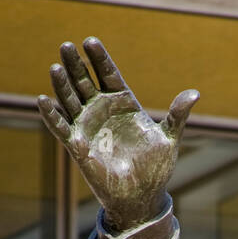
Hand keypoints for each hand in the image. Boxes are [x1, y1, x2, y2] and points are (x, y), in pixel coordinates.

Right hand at [37, 37, 198, 232]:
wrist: (143, 197)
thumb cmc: (156, 169)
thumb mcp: (169, 139)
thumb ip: (177, 115)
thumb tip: (194, 93)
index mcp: (123, 104)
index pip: (108, 74)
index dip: (99, 58)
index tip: (90, 41)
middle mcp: (102, 111)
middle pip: (85, 81)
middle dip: (75, 64)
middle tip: (67, 46)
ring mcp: (88, 127)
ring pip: (70, 100)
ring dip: (62, 84)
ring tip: (56, 67)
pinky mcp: (77, 146)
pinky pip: (61, 128)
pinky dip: (51, 116)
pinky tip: (42, 101)